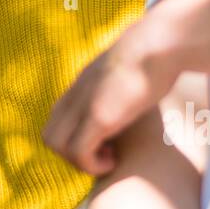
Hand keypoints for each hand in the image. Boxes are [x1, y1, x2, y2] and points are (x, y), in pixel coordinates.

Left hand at [44, 9, 181, 175]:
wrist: (160, 43)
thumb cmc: (154, 57)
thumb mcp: (126, 70)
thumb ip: (116, 81)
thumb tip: (131, 84)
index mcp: (80, 86)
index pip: (57, 121)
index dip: (74, 139)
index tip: (101, 141)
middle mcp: (75, 95)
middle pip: (49, 136)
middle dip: (72, 154)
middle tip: (102, 153)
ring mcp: (84, 106)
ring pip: (56, 146)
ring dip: (81, 161)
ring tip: (110, 156)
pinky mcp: (100, 116)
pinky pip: (79, 153)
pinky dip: (93, 165)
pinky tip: (115, 160)